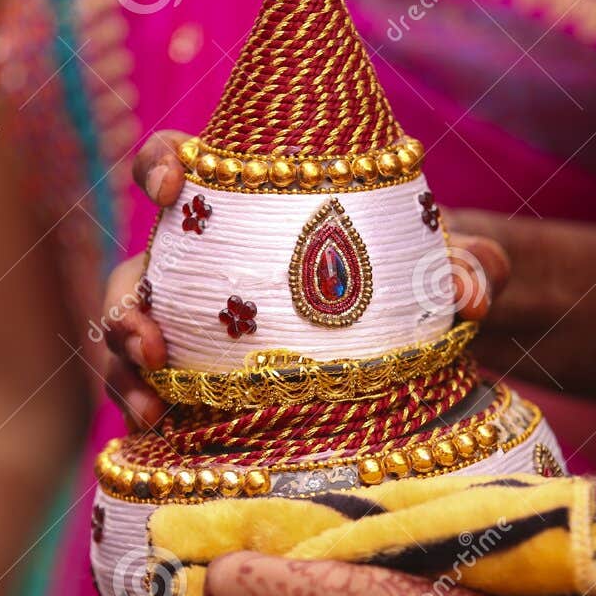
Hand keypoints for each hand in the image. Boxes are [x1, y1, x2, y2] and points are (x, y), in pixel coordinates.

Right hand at [100, 131, 512, 430]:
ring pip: (131, 338)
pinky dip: (147, 406)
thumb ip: (467, 264)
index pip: (183, 162)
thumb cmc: (423, 268)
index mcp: (248, 204)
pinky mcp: (199, 377)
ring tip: (151, 410)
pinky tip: (162, 432)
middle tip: (148, 342)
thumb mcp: (451, 258)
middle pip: (135, 272)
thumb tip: (471, 296)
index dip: (161, 164)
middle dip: (125, 305)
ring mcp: (194, 322)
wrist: (424, 332)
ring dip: (124, 370)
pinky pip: (154, 389)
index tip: (170, 185)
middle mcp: (204, 262)